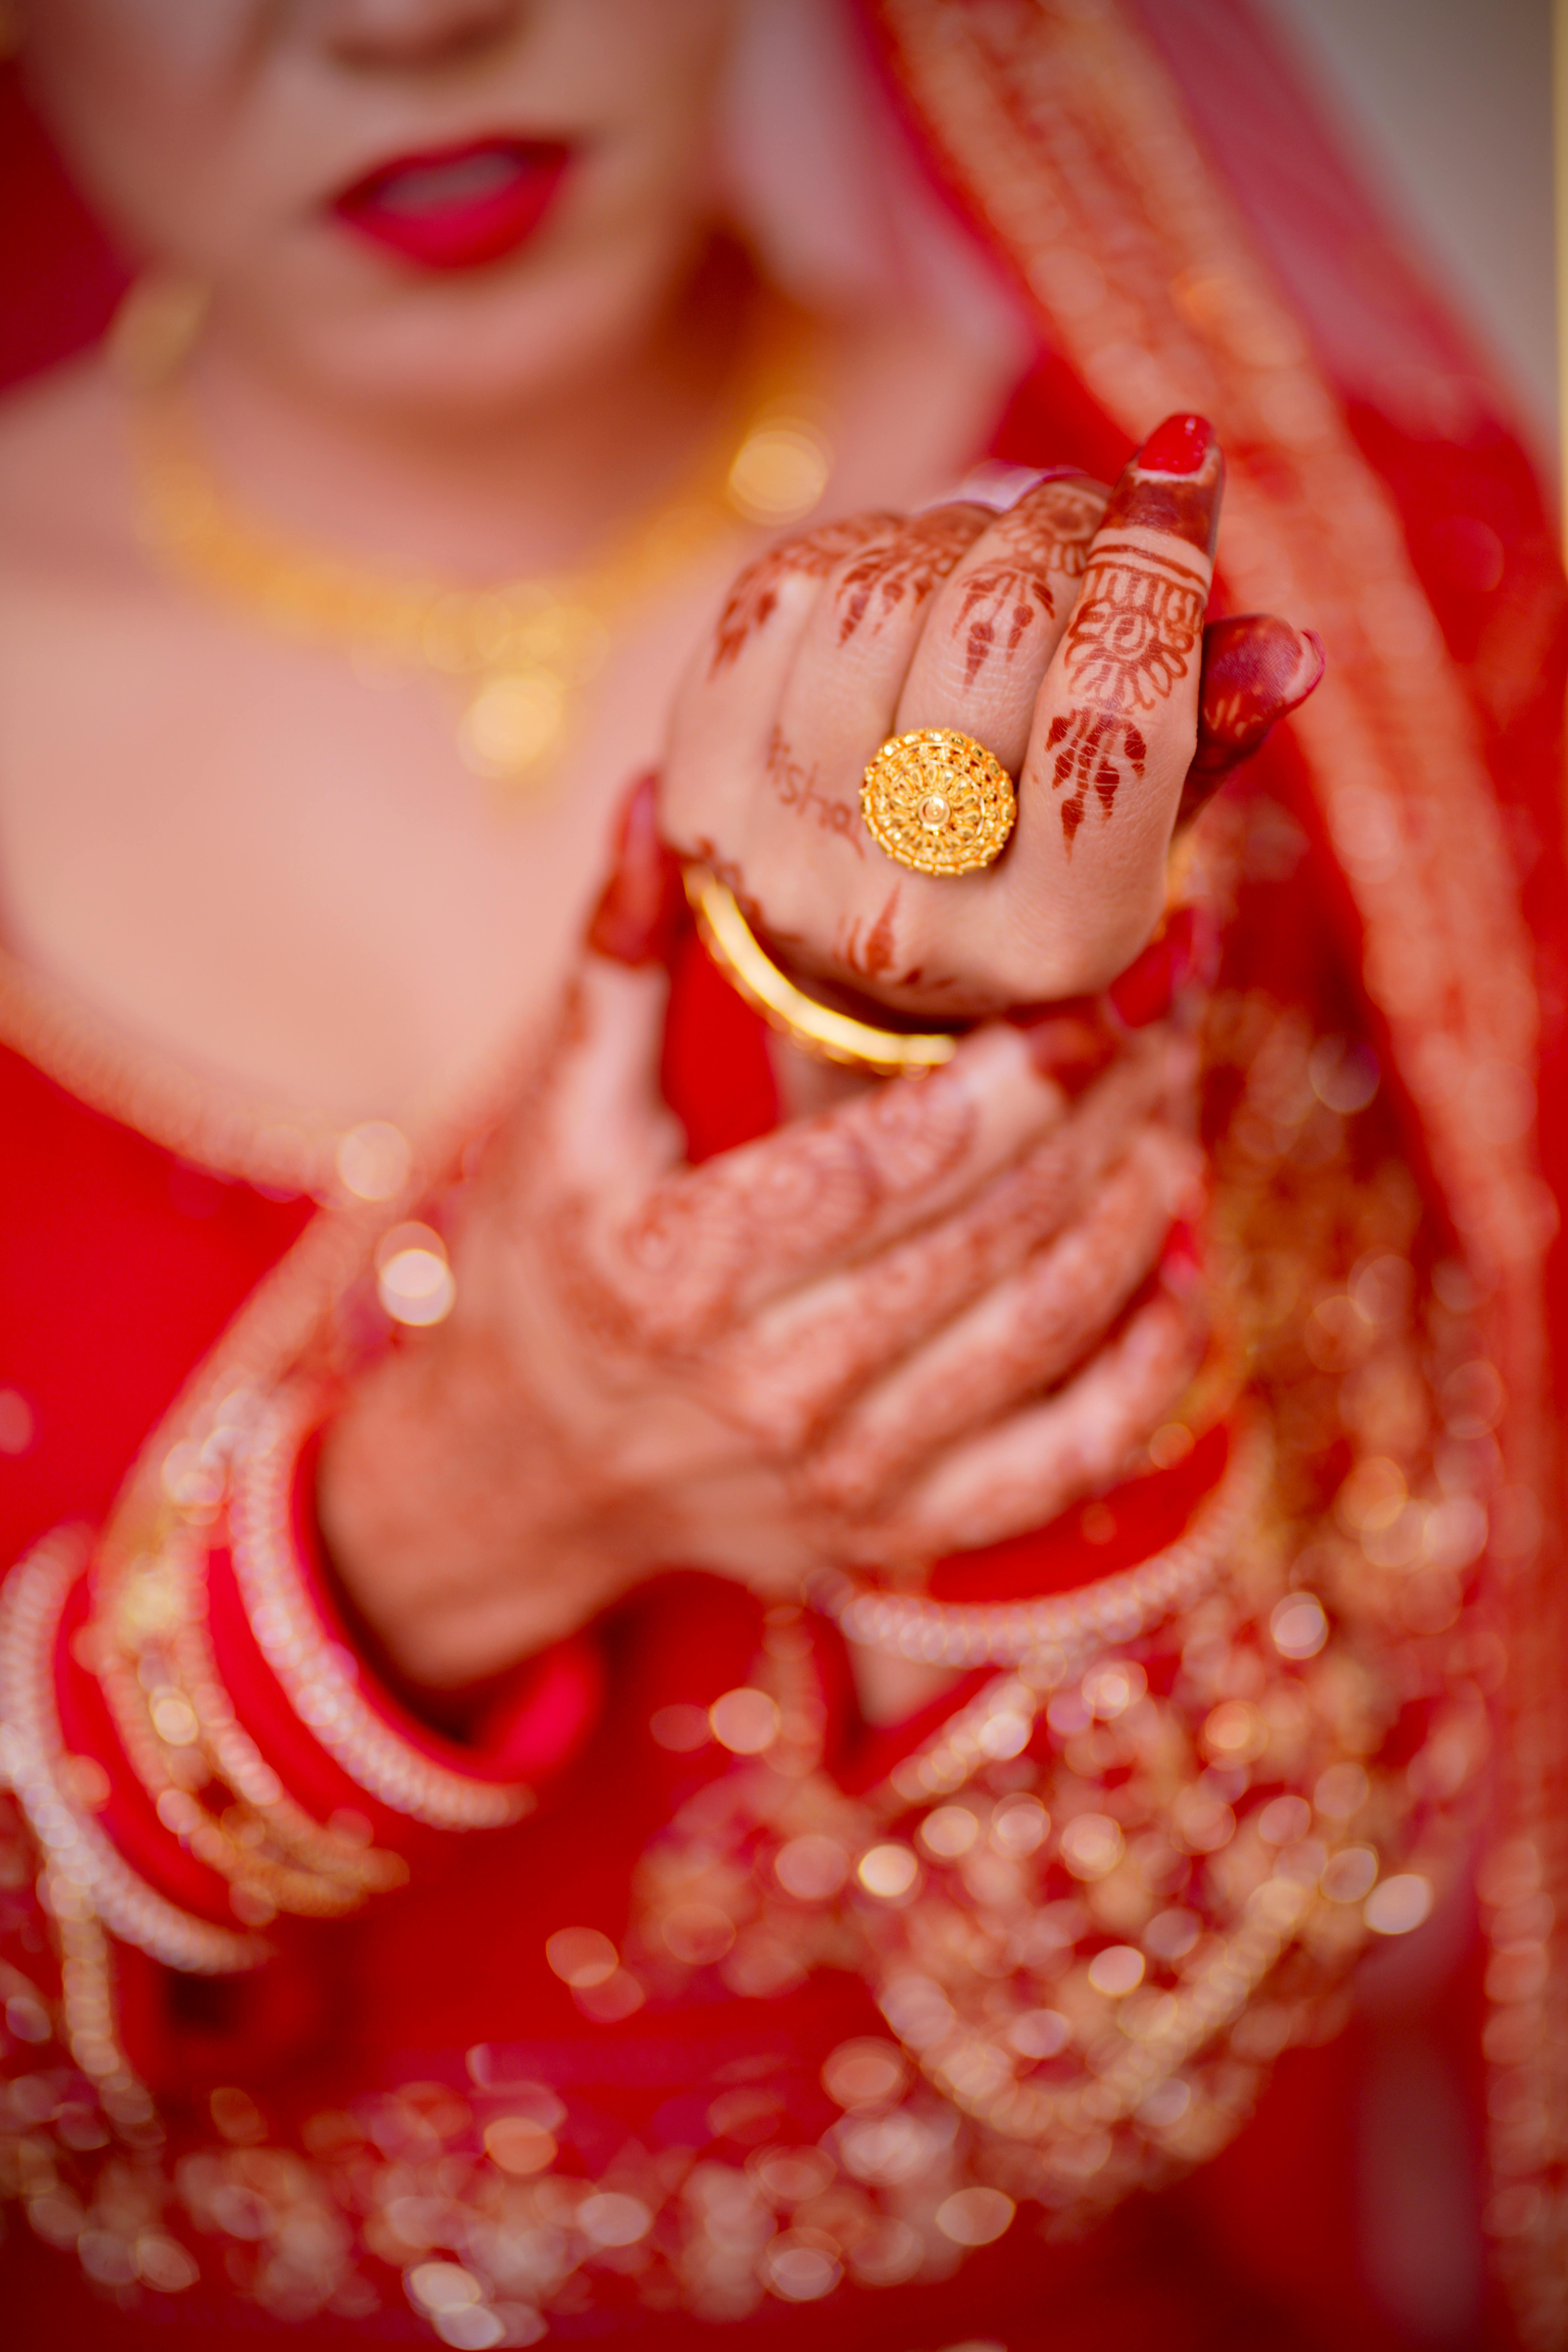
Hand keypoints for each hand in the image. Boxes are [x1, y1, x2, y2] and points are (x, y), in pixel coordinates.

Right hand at [318, 830, 1203, 1686]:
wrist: (528, 1477)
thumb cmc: (549, 1274)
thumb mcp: (558, 1118)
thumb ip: (619, 962)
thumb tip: (658, 791)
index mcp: (683, 1274)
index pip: (892, 1164)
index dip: (1015, 1078)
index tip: (1099, 992)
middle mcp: (773, 1389)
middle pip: (991, 1232)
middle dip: (1102, 1111)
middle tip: (1168, 1011)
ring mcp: (849, 1479)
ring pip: (1048, 1328)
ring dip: (1136, 1206)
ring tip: (1178, 1102)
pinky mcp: (902, 1536)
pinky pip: (1073, 1455)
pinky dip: (1149, 1361)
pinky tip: (1178, 1260)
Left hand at [661, 416, 1320, 1018]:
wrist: (868, 943)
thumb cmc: (1037, 859)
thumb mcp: (1146, 820)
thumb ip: (1213, 735)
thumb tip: (1287, 646)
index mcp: (1051, 944)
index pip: (1113, 717)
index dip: (1157, 562)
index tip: (1183, 462)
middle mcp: (908, 926)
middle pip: (995, 631)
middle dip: (1054, 532)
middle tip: (1081, 515)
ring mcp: (782, 866)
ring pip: (880, 595)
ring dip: (954, 536)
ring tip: (991, 563)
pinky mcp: (695, 801)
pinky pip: (778, 595)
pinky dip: (853, 554)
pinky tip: (898, 588)